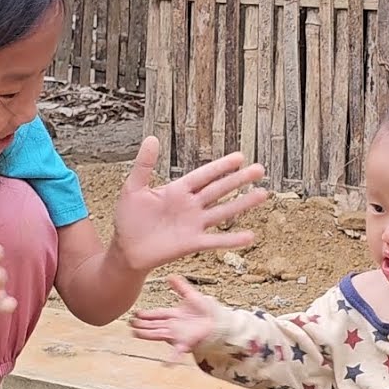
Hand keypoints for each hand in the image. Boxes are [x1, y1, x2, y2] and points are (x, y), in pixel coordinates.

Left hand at [110, 137, 268, 272]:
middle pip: (219, 190)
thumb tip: (151, 138)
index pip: (204, 175)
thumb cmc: (128, 219)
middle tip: (259, 169)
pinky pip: (215, 241)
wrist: (126, 250)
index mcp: (178, 191)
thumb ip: (144, 165)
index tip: (240, 157)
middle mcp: (191, 206)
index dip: (221, 166)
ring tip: (263, 194)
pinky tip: (249, 236)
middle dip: (239, 180)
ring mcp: (194, 225)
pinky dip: (232, 240)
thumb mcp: (133, 188)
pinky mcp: (192, 244)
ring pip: (223, 212)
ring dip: (243, 203)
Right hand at [129, 275, 218, 360]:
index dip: (146, 314)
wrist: (218, 321)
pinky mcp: (185, 344)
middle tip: (131, 323)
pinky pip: (177, 353)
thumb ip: (181, 287)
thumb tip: (170, 276)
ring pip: (159, 335)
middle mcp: (172, 325)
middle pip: (154, 325)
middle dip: (142, 324)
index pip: (157, 314)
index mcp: (173, 314)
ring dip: (148, 334)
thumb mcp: (192, 295)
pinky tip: (166, 364)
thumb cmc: (206, 310)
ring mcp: (177, 335)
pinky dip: (172, 359)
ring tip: (136, 333)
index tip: (136, 313)